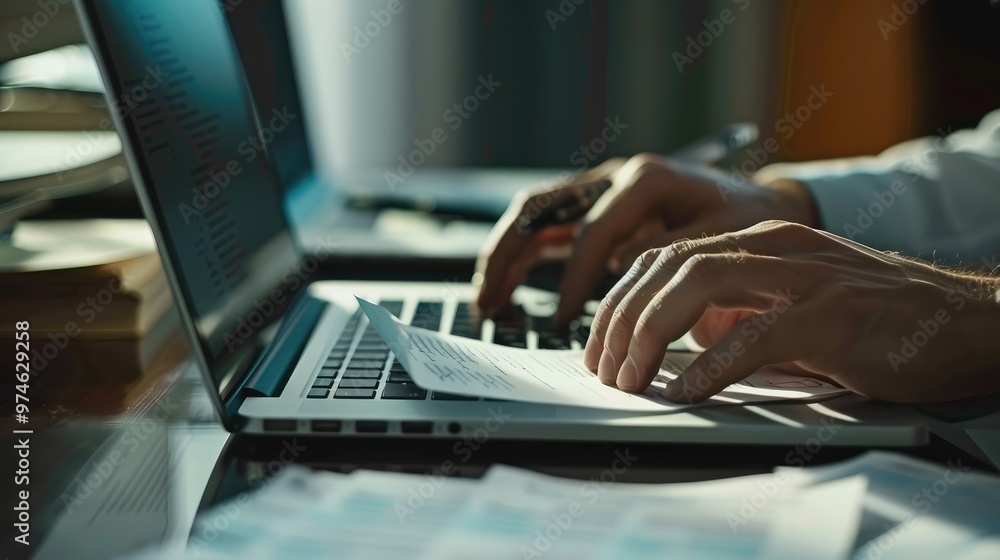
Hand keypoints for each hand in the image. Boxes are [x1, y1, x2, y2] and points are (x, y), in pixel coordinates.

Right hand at [474, 153, 817, 325]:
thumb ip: (670, 255)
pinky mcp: (596, 206)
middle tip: (488, 302)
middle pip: (541, 211)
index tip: (564, 322)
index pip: (593, 234)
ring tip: (486, 300)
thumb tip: (621, 277)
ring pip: (534, 216)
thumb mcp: (721, 238)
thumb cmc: (745, 219)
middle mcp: (614, 176)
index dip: (575, 281)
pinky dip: (523, 258)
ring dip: (505, 257)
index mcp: (644, 178)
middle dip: (508, 258)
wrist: (761, 200)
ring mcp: (600, 188)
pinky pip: (548, 229)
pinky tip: (507, 289)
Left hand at [586, 221, 999, 403]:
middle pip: (669, 265)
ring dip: (651, 333)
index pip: (665, 258)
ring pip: (700, 283)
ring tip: (630, 377)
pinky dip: (711, 364)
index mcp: (758, 244)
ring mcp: (804, 276)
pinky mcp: (833, 315)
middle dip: (621, 317)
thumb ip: (739, 312)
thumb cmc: (877, 319)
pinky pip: (756, 335)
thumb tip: (687, 340)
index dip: (621, 300)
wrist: (963, 321)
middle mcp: (773, 249)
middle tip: (602, 367)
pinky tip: (685, 390)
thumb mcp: (793, 305)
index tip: (599, 343)